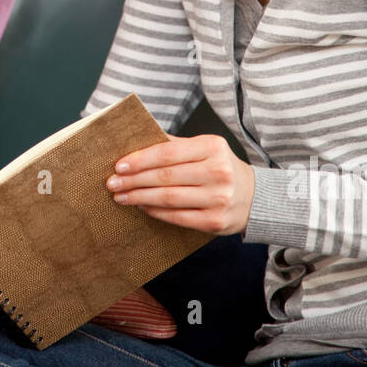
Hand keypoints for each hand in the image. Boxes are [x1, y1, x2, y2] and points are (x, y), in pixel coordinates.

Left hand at [105, 133, 254, 233]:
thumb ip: (175, 145)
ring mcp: (218, 198)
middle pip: (166, 177)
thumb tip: (136, 145)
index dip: (140, 160)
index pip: (168, 152)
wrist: (254, 197)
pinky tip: (142, 207)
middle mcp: (218, 171)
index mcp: (212, 147)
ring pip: (169, 198)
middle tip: (112, 183)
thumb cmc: (220, 168)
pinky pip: (177, 217)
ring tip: (121, 196)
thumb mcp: (205, 149)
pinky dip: (156, 212)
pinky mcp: (215, 221)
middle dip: (134, 180)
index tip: (119, 165)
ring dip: (140, 198)